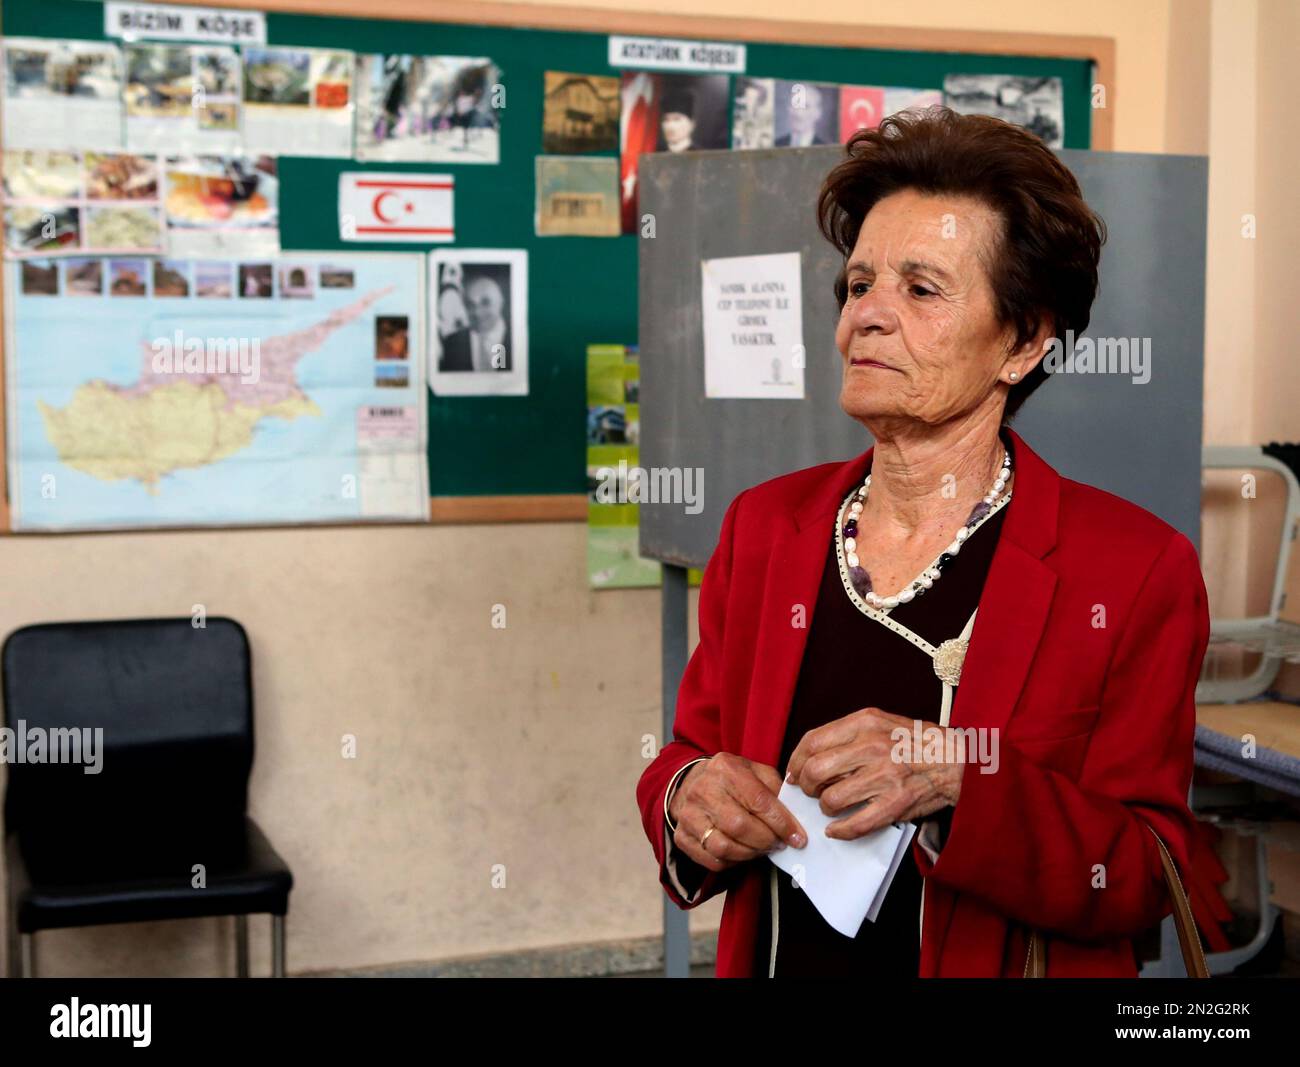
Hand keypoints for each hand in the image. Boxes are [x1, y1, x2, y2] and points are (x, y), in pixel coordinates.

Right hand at [669, 753, 807, 873]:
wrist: (693, 783)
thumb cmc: (731, 780)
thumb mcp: (755, 772)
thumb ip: (776, 789)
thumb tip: (796, 816)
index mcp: (725, 768)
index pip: (758, 800)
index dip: (782, 823)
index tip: (797, 838)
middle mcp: (703, 789)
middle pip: (740, 826)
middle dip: (766, 840)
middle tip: (779, 844)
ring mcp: (688, 815)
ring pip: (724, 847)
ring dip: (751, 854)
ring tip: (762, 848)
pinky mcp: (682, 836)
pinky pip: (712, 860)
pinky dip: (733, 862)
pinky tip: (743, 853)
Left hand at [785, 707, 963, 839]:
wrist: (958, 760)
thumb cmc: (917, 741)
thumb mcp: (881, 722)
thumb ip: (847, 734)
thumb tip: (810, 755)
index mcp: (865, 723)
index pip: (813, 741)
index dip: (796, 760)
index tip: (795, 771)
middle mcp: (872, 747)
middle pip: (815, 771)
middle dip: (806, 786)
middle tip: (811, 790)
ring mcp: (884, 777)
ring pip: (831, 799)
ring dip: (824, 807)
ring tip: (831, 805)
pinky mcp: (895, 805)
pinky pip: (854, 824)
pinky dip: (839, 831)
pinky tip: (836, 829)